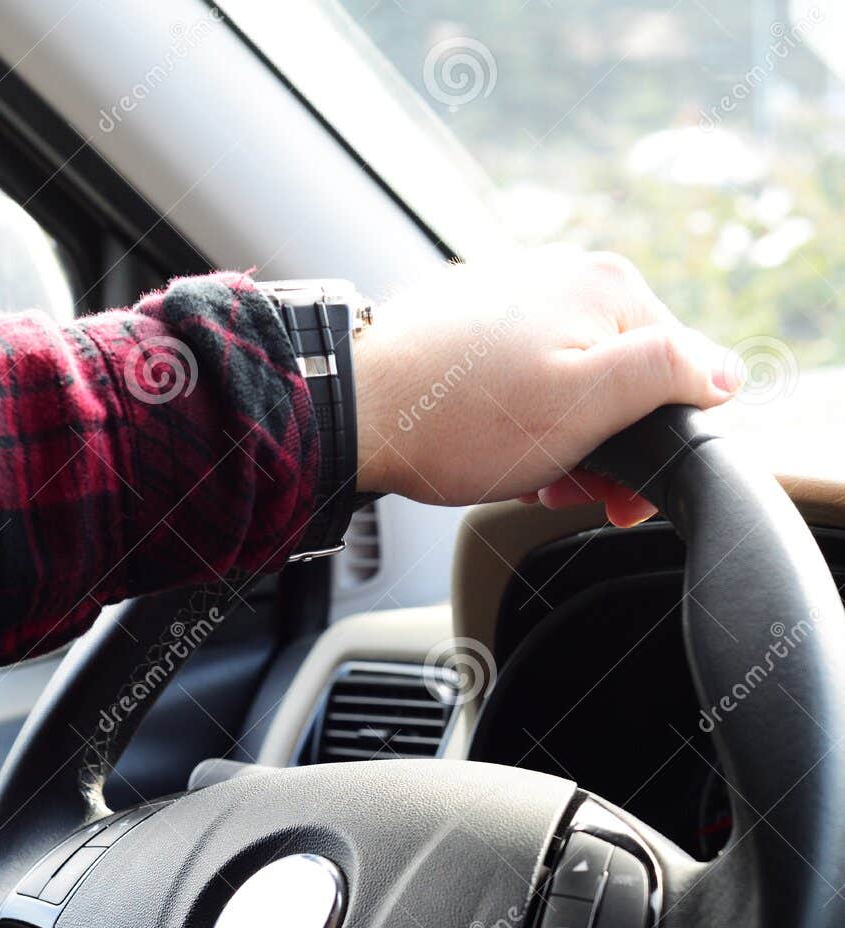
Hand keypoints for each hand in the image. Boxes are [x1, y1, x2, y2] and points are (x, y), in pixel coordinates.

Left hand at [353, 246, 741, 527]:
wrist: (356, 411)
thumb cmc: (461, 418)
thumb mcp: (586, 406)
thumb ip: (667, 376)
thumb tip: (726, 372)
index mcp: (611, 287)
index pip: (682, 373)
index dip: (658, 446)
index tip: (619, 499)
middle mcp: (570, 275)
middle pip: (627, 379)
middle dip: (607, 448)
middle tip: (566, 491)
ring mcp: (522, 295)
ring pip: (579, 385)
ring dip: (567, 443)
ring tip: (527, 474)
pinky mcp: (481, 321)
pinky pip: (532, 378)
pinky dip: (528, 422)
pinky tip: (499, 449)